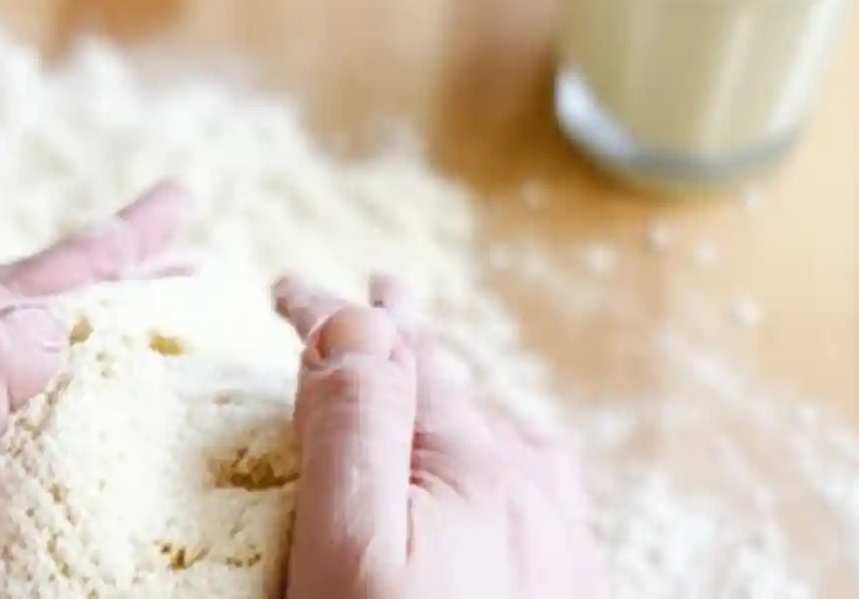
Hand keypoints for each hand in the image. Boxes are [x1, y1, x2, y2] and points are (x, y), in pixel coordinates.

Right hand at [273, 275, 609, 598]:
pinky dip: (504, 438)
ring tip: (433, 355)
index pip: (389, 354)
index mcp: (468, 464)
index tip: (286, 288)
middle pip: (450, 382)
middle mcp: (526, 487)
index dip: (330, 316)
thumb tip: (357, 324)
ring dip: (453, 382)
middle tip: (378, 291)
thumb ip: (353, 429)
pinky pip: (543, 477)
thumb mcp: (351, 546)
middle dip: (401, 335)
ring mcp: (559, 536)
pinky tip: (506, 449)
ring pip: (499, 425)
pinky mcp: (571, 582)